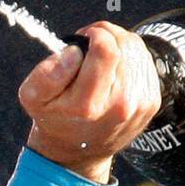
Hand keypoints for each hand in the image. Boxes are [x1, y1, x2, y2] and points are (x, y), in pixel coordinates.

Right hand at [19, 22, 160, 183]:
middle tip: (90, 48)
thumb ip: (47, 72)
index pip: (107, 50)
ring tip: (100, 59)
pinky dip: (129, 56)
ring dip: (118, 44)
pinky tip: (114, 70)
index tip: (85, 40)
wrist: (79, 151)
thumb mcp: (33, 97)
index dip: (96, 34)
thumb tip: (75, 52)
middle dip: (106, 37)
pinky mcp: (151, 101)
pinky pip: (145, 60)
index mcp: (89, 105)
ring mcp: (140, 104)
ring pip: (136, 49)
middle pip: (124, 45)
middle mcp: (120, 106)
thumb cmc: (56, 119)